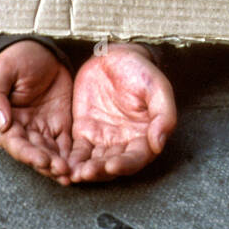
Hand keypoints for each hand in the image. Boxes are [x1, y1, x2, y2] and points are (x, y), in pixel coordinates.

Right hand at [0, 41, 73, 185]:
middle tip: (63, 172)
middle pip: (36, 153)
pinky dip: (73, 156)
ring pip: (52, 153)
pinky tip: (82, 164)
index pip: (16, 144)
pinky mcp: (61, 124)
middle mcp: (24, 130)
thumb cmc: (13, 60)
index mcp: (6, 122)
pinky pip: (67, 144)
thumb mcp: (0, 74)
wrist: (37, 49)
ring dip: (61, 165)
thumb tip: (2, 123)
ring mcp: (43, 129)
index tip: (42, 160)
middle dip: (49, 165)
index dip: (28, 154)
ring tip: (74, 174)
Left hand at [69, 43, 176, 181]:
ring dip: (84, 170)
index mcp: (144, 137)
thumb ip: (164, 115)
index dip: (125, 165)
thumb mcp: (158, 88)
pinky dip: (71, 160)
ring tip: (74, 173)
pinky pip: (77, 150)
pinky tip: (63, 164)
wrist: (115, 55)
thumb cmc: (141, 72)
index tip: (112, 165)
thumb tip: (159, 143)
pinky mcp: (84, 132)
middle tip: (86, 172)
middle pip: (112, 165)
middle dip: (99, 172)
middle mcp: (123, 143)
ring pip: (93, 162)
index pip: (136, 159)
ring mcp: (102, 139)